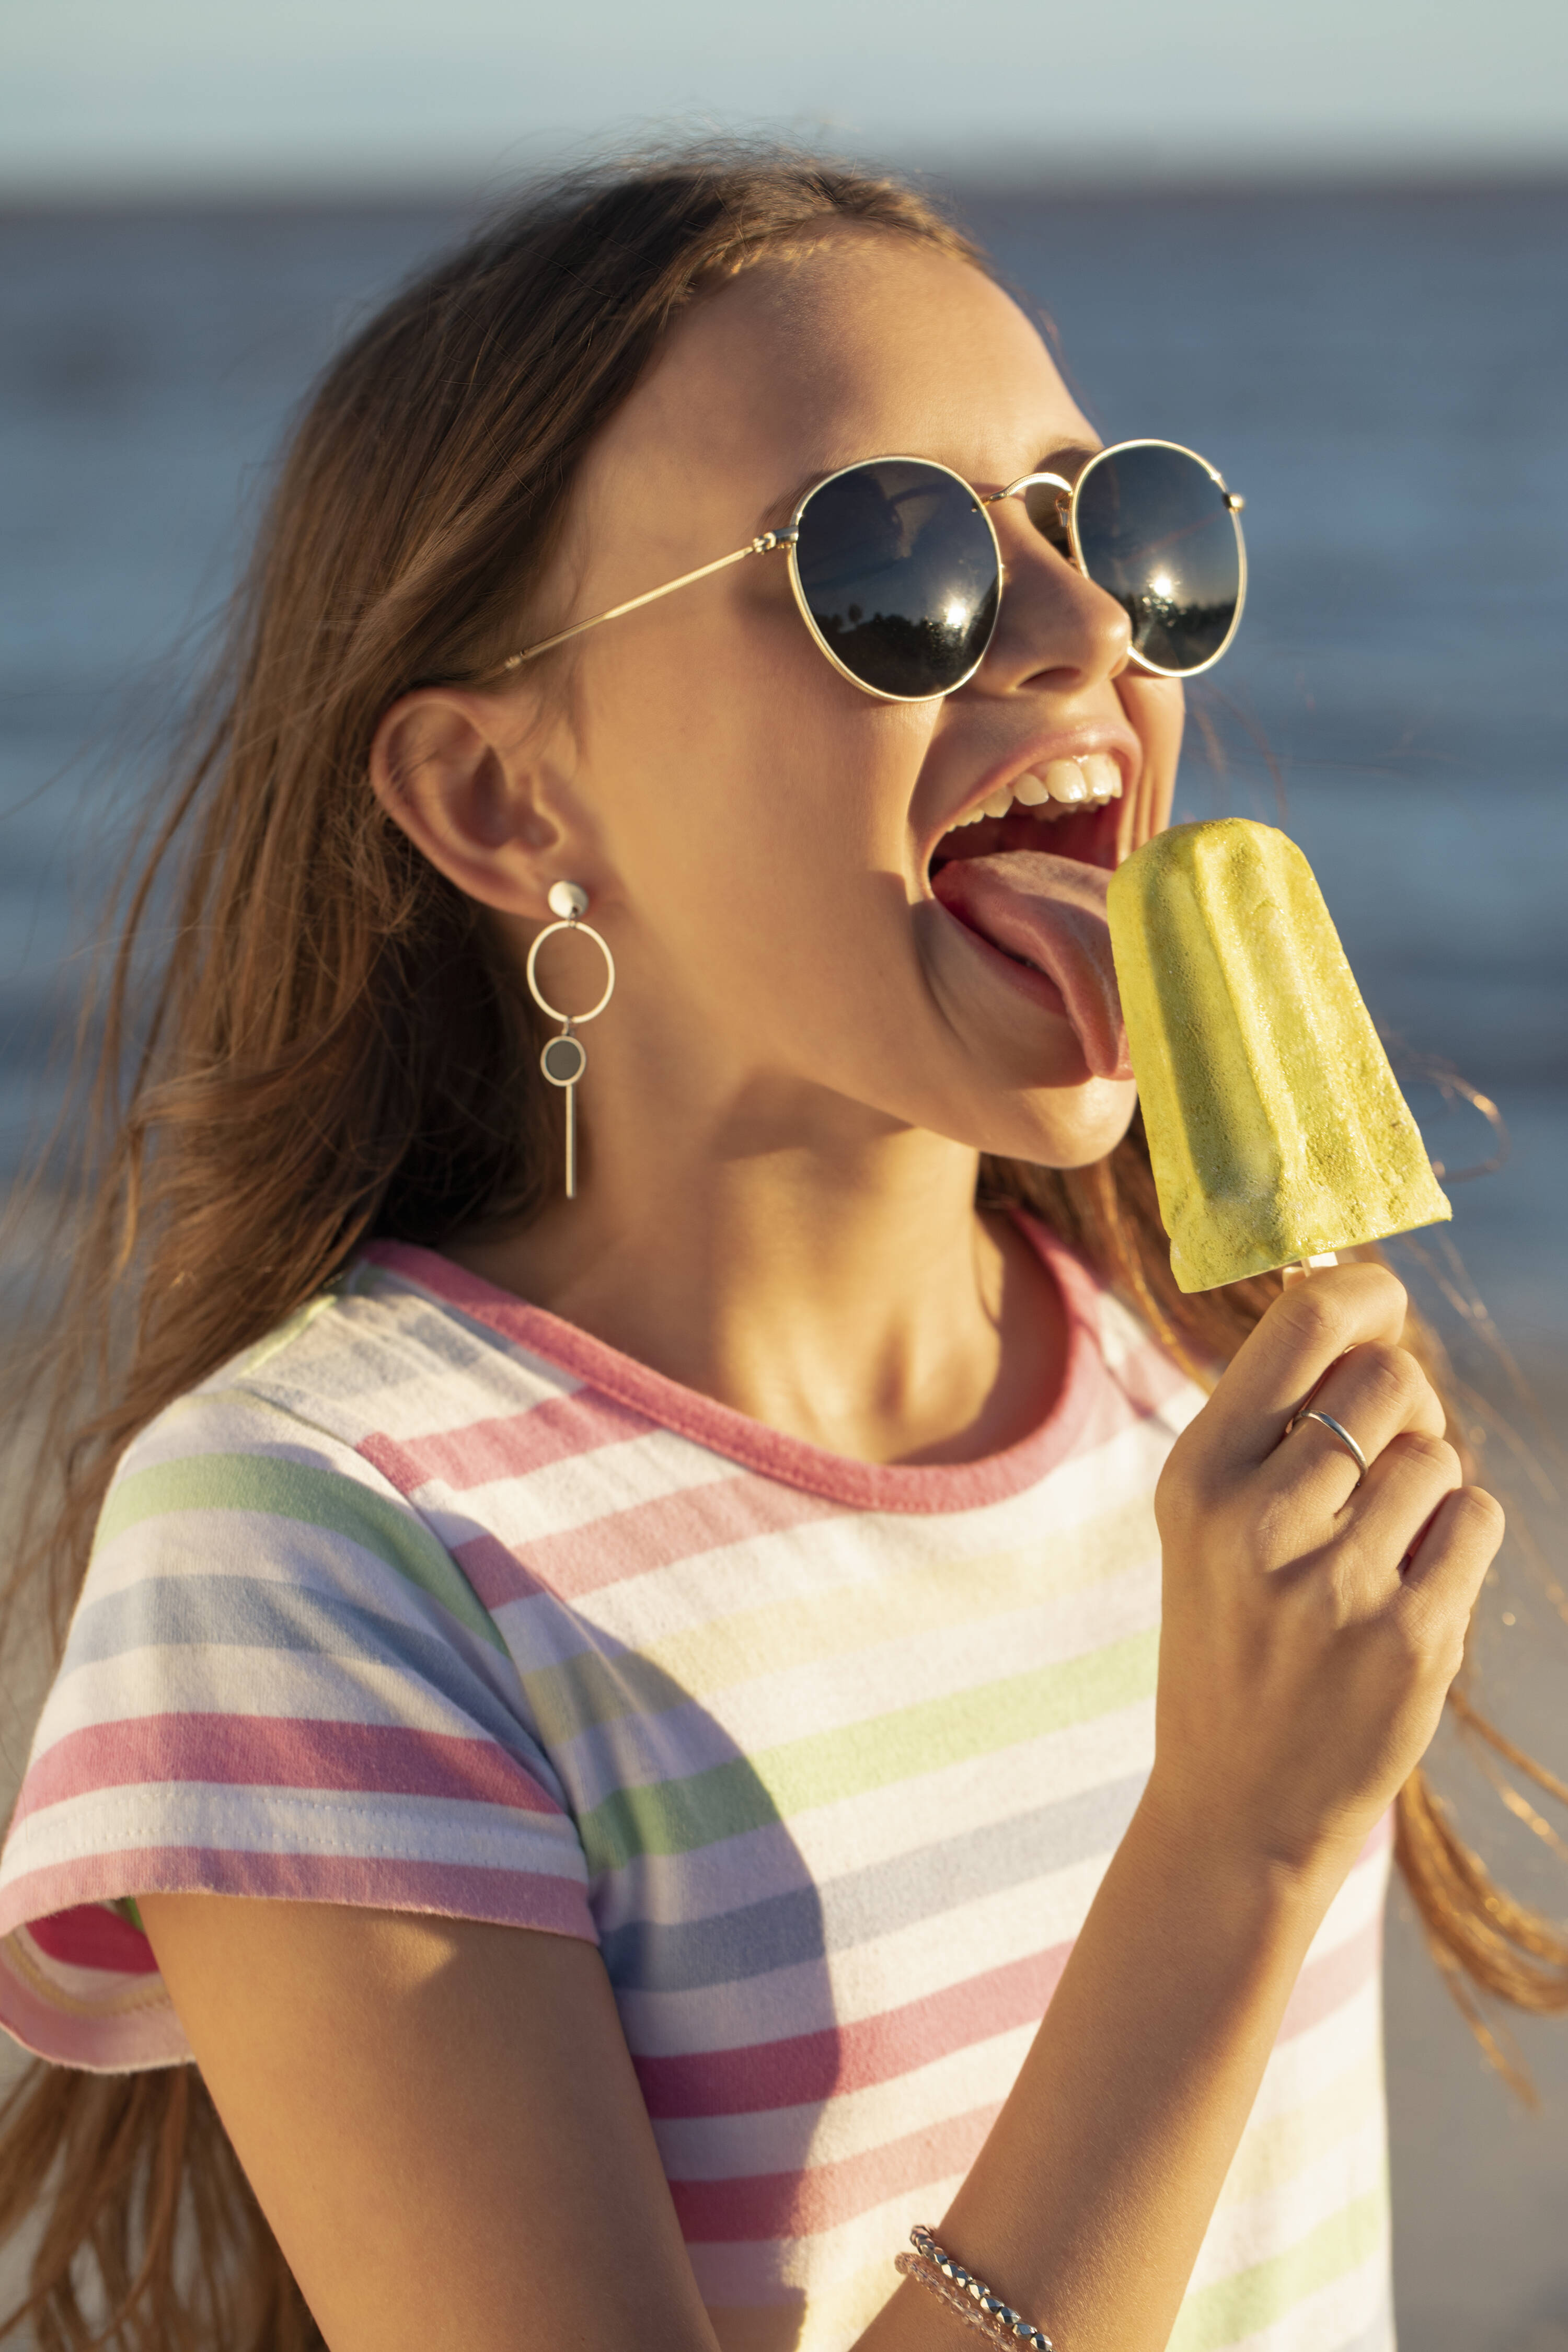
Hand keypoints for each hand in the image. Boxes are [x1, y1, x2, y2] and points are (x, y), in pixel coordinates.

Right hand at [1144, 1261, 1503, 1879]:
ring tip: (1383, 1542)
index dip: (1364, 1292)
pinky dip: (1461, 1537)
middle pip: (1390, 1380)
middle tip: (1380, 1457)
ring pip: (1439, 1453)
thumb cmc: (1233, 1635)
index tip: (1381, 1303)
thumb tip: (1327, 1280)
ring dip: (1430, 1483)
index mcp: (1197, 1476)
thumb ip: (1269, 1410)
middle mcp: (1255, 1520)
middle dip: (1404, 1404)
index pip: (1303, 1324)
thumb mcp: (1210, 1519)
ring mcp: (1334, 1583)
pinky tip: (1412, 1583)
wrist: (1236, 1806)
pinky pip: (1478, 1518)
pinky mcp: (1408, 1637)